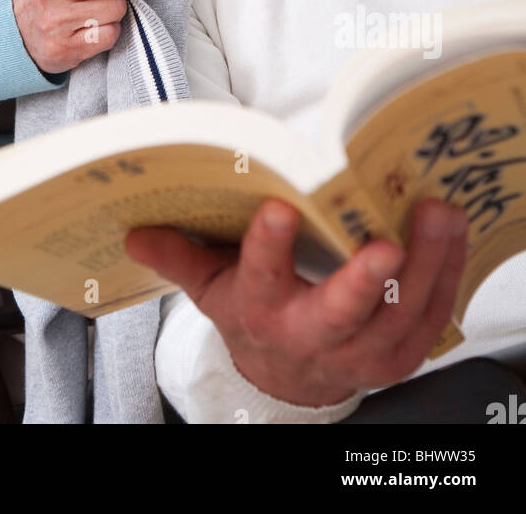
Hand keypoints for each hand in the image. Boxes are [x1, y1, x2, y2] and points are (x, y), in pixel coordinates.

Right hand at [125, 196, 469, 407]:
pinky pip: (432, 317)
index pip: (261, 278)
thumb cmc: (254, 314)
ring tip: (437, 213)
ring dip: (425, 264)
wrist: (287, 379)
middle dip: (365, 281)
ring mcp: (362, 352)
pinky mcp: (401, 354)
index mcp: (261, 311)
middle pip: (341, 313)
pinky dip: (447, 274)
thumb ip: (178, 254)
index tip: (279, 208)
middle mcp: (312, 336)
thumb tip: (135, 231)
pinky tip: (453, 232)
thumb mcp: (210, 287)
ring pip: (400, 314)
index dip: (268, 246)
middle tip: (385, 243)